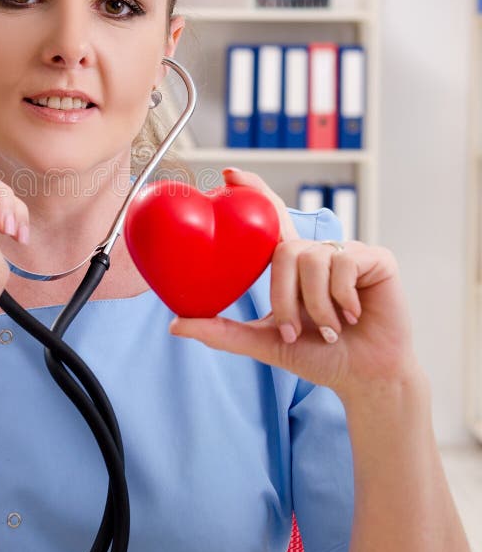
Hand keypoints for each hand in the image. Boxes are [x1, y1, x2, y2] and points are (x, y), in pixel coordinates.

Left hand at [169, 168, 418, 401]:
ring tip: (329, 329)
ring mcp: (347, 251)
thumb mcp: (265, 342)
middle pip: (284, 251)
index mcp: (292, 263)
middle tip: (292, 332)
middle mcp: (317, 251)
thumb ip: (222, 332)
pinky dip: (342, 297)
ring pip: (312, 259)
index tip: (229, 174)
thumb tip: (174, 325)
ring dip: (315, 305)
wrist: (364, 377)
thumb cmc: (318, 356)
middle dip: (284, 298)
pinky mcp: (376, 258)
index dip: (254, 190)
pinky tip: (354, 316)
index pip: (271, 217)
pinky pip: (344, 263)